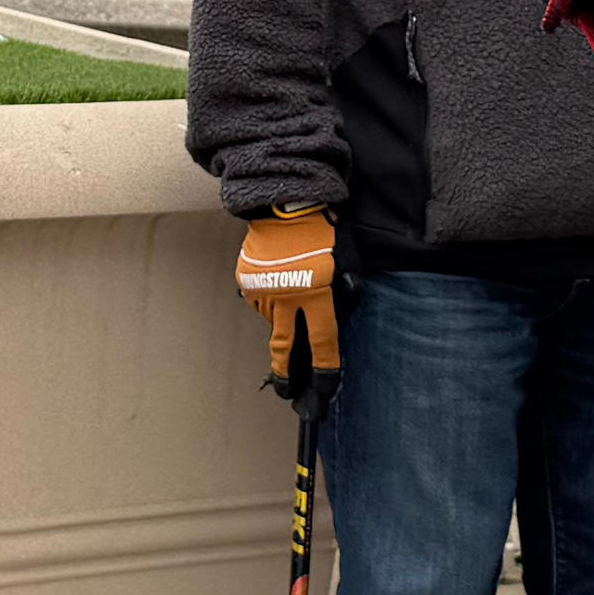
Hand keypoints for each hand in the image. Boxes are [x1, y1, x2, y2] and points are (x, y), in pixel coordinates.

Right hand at [234, 208, 340, 398]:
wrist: (285, 203)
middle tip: (285, 390)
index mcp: (316, 295)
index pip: (323, 342)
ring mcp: (264, 291)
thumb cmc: (322, 231)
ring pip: (273, 320)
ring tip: (291, 294)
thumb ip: (344, 290)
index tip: (324, 389)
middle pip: (284, 347)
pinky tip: (279, 281)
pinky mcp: (247, 281)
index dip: (325, 370)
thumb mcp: (346, 260)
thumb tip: (339, 313)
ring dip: (282, 318)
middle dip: (285, 373)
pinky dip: (270, 299)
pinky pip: (260, 301)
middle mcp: (287, 299)